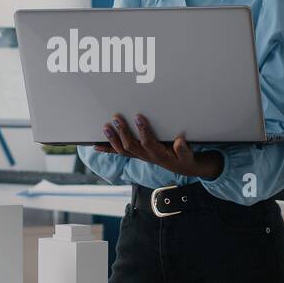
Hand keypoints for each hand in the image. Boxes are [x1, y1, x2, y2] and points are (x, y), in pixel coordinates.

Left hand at [91, 113, 223, 178]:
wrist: (181, 166)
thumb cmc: (184, 158)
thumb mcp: (188, 155)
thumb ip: (183, 149)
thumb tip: (180, 142)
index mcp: (158, 154)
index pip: (148, 142)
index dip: (143, 130)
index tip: (138, 116)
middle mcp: (146, 156)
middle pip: (130, 145)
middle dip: (122, 132)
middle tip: (116, 118)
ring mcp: (139, 155)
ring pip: (122, 149)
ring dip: (112, 139)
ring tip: (105, 127)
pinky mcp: (135, 154)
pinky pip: (118, 152)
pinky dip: (107, 149)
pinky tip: (96, 146)